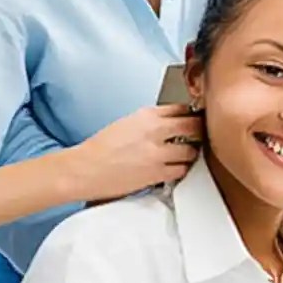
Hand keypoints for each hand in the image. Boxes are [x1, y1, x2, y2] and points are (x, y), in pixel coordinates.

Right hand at [69, 104, 201, 201]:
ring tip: (183, 155)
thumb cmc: (101, 148)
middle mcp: (155, 131)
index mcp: (146, 115)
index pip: (182, 108)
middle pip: (194, 126)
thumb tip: (174, 123)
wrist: (85, 169)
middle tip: (197, 137)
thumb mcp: (128, 123)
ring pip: (192, 151)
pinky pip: (182, 170)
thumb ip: (152, 121)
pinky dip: (181, 170)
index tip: (195, 119)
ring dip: (190, 153)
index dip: (192, 114)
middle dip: (198, 131)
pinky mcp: (157, 173)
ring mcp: (158, 153)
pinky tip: (174, 168)